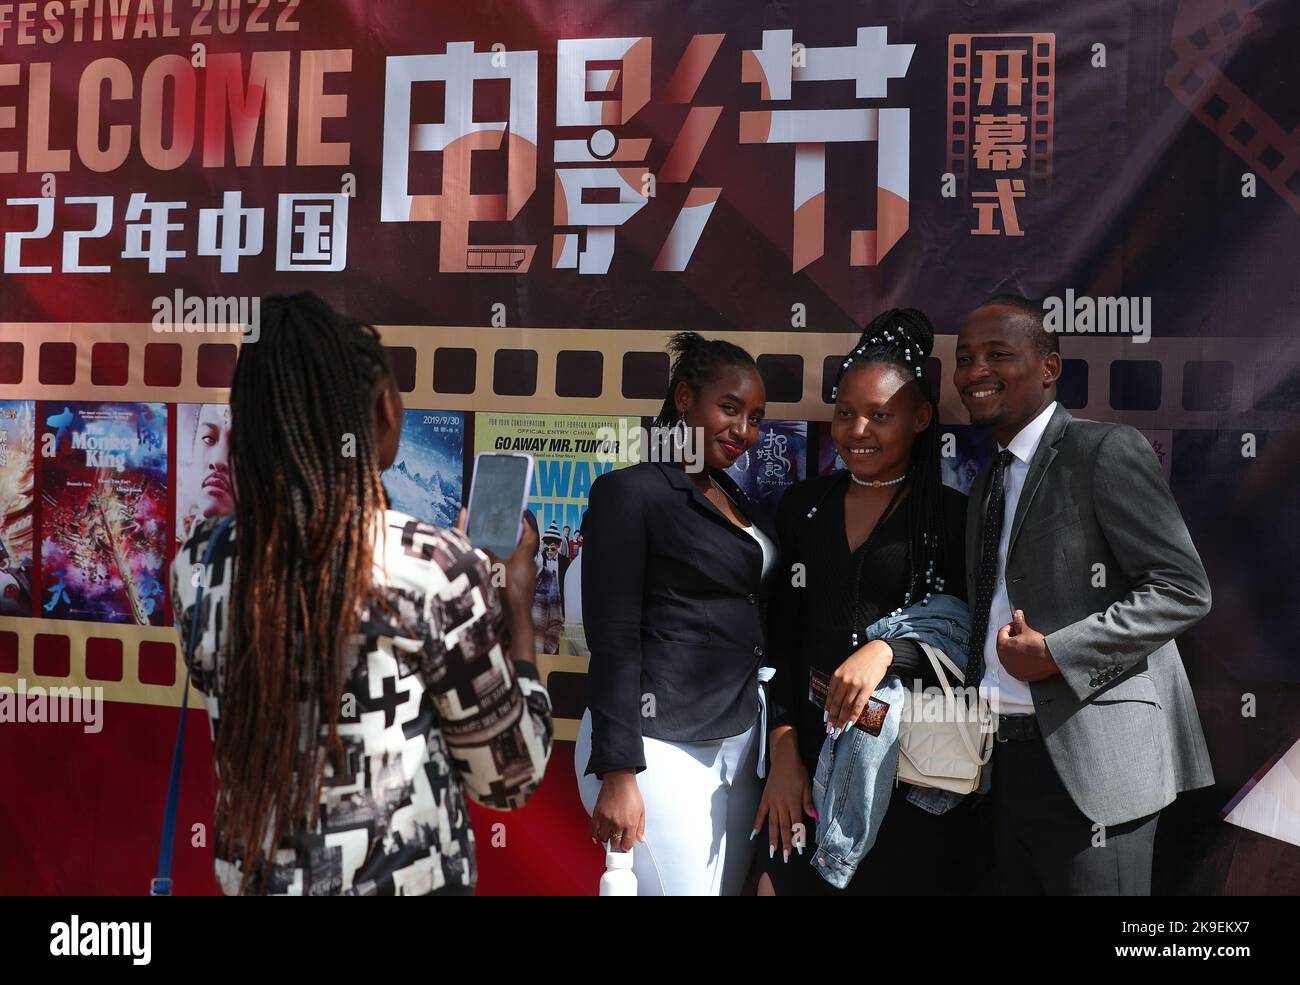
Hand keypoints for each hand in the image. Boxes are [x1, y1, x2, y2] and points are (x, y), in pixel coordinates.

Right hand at [456, 507, 537, 621]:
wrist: (516, 615)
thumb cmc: (507, 588)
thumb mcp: (494, 568)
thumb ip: (487, 554)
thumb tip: (480, 546)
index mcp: (525, 555)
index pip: (530, 534)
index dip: (526, 524)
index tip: (519, 516)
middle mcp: (529, 563)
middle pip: (525, 545)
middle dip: (516, 537)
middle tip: (504, 529)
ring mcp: (528, 575)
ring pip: (521, 557)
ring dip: (512, 551)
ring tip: (499, 544)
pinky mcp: (524, 584)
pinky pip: (518, 568)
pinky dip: (510, 563)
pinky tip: (499, 565)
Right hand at [591, 769, 644, 851]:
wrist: (619, 780)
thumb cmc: (631, 793)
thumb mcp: (641, 811)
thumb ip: (640, 827)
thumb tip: (640, 840)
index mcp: (630, 823)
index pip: (627, 844)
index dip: (626, 848)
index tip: (625, 846)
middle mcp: (618, 823)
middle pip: (615, 844)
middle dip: (617, 844)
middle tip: (618, 840)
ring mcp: (606, 819)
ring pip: (604, 838)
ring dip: (607, 839)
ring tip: (610, 834)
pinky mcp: (597, 814)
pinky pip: (594, 830)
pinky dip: (596, 835)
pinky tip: (599, 834)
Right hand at [753, 727, 813, 863]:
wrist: (783, 759)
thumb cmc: (797, 771)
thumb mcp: (807, 786)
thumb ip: (808, 803)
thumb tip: (814, 818)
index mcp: (794, 802)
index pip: (796, 824)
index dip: (797, 838)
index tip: (798, 850)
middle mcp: (782, 804)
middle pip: (783, 827)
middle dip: (785, 843)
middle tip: (785, 857)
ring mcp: (772, 802)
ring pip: (772, 823)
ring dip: (772, 838)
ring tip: (772, 851)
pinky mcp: (765, 798)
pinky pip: (761, 813)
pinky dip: (758, 823)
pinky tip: (755, 833)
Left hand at [826, 639, 892, 731]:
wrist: (877, 652)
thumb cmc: (862, 660)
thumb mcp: (846, 668)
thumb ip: (840, 682)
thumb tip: (837, 700)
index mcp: (837, 676)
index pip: (830, 697)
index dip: (827, 710)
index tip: (825, 720)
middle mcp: (844, 680)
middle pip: (837, 704)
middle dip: (833, 719)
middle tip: (830, 730)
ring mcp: (855, 684)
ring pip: (847, 706)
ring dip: (842, 720)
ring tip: (839, 730)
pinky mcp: (867, 687)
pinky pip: (858, 705)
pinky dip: (854, 716)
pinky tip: (851, 723)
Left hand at [996, 609, 1059, 681]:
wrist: (1052, 658)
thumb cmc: (1039, 646)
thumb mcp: (1027, 630)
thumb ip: (1019, 621)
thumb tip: (1017, 614)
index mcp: (1003, 647)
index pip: (1002, 633)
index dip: (1010, 626)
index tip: (1016, 625)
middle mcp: (1004, 660)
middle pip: (1004, 645)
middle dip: (1011, 638)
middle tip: (1020, 634)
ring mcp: (1011, 669)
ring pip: (1009, 657)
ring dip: (1013, 650)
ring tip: (1024, 645)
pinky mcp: (1019, 676)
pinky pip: (1015, 666)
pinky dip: (1018, 661)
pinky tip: (1026, 656)